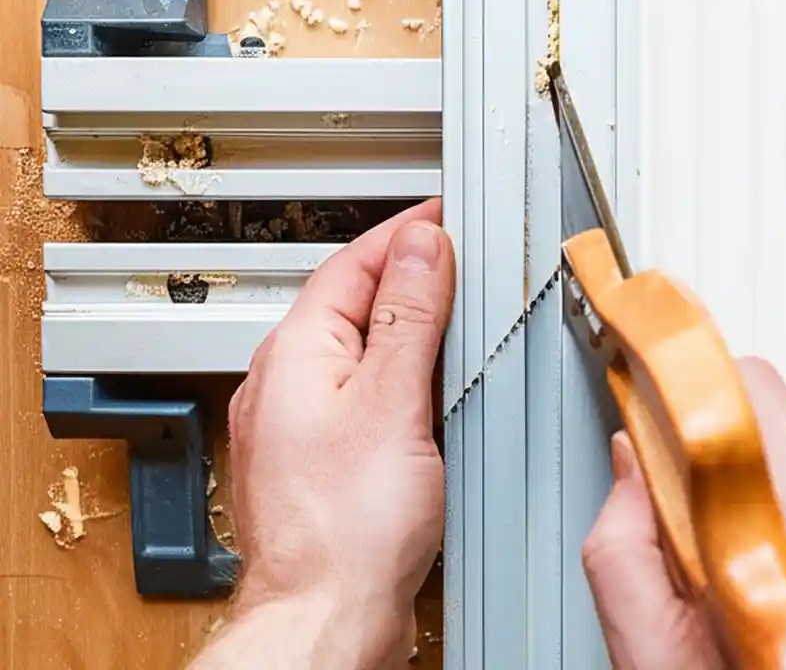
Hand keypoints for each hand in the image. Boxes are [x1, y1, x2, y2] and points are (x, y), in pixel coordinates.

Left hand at [189, 200, 455, 669]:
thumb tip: (422, 247)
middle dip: (403, 273)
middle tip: (455, 255)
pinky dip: (397, 377)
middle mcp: (286, 384)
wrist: (325, 615)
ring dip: (402, 326)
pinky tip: (425, 392)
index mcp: (295, 354)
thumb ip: (408, 317)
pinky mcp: (319, 463)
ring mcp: (298, 426)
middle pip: (349, 303)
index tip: (442, 215)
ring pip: (355, 351)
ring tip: (448, 312)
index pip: (351, 263)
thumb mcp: (393, 401)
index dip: (402, 233)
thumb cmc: (346, 529)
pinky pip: (359, 395)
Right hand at [582, 357, 785, 668]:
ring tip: (762, 573)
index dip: (684, 391)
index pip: (740, 384)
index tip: (655, 383)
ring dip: (772, 487)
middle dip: (723, 461)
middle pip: (771, 413)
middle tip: (705, 537)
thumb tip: (636, 458)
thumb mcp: (656, 656)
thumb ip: (623, 540)